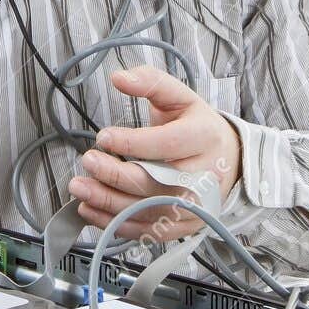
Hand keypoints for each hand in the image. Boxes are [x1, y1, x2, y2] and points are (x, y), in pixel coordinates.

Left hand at [68, 65, 241, 241]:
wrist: (229, 161)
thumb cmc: (197, 127)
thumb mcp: (180, 97)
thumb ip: (150, 82)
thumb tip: (118, 77)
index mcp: (204, 138)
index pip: (167, 144)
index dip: (133, 143)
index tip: (103, 137)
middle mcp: (203, 177)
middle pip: (154, 182)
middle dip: (115, 175)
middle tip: (87, 161)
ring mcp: (194, 206)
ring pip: (147, 210)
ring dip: (108, 202)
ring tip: (79, 187)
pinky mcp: (183, 226)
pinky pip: (146, 230)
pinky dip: (115, 223)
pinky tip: (91, 209)